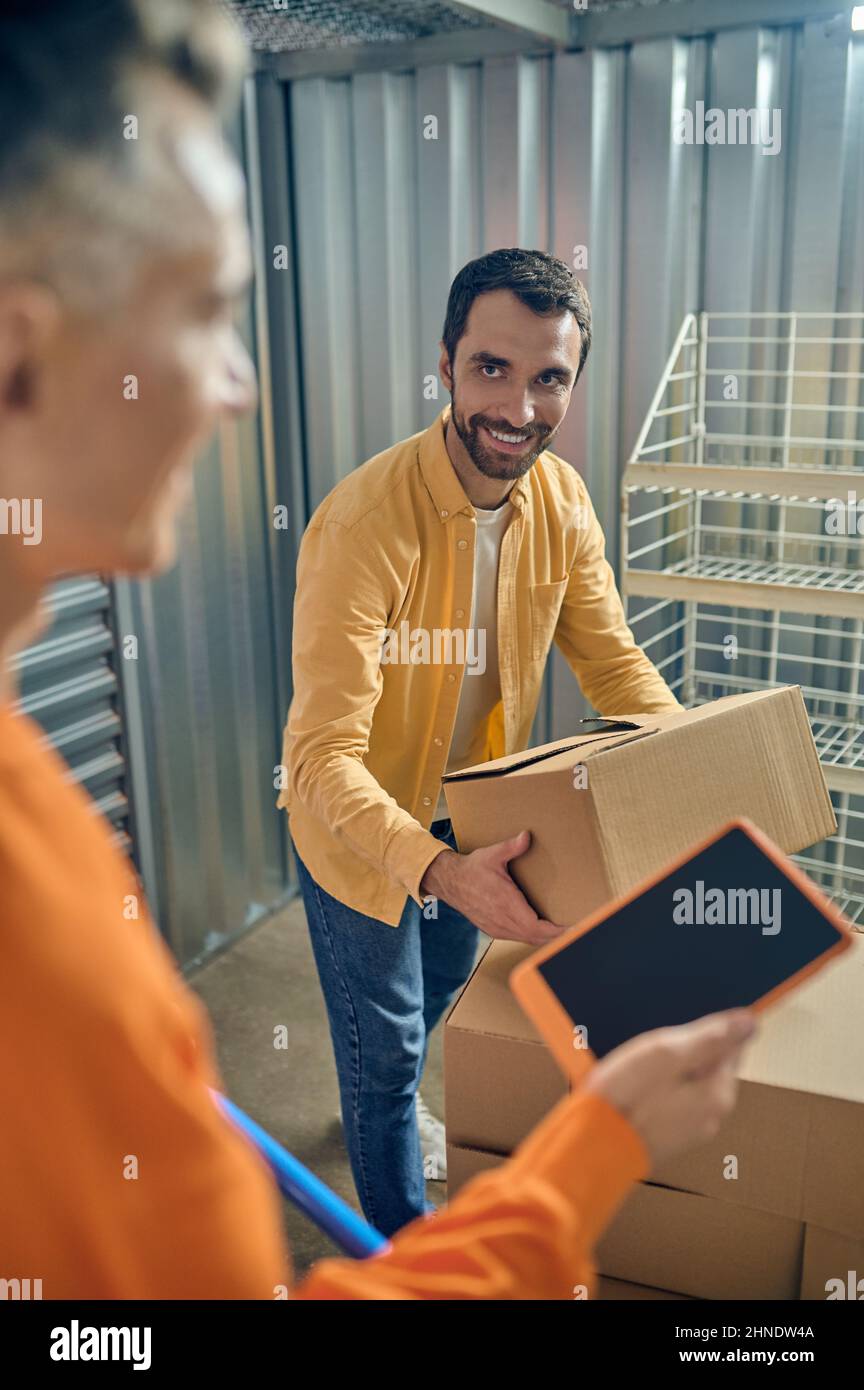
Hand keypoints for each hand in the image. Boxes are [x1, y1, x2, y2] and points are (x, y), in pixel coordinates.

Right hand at [420, 830, 567, 945]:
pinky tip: (542, 929)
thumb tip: (527, 836)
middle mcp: (502, 921)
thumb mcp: (492, 855)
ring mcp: (497, 928)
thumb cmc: (471, 869)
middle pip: (536, 937)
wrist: (449, 882)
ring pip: (527, 939)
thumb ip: (512, 846)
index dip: (556, 932)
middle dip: (556, 936)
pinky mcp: (493, 929)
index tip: (572, 928)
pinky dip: (532, 935)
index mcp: (505, 904)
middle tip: (576, 929)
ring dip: (545, 937)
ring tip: (563, 930)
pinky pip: (518, 937)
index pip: (536, 927)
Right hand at [583, 1010, 756, 1166]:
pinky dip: (660, 1087)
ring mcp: (688, 1130)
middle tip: (654, 1042)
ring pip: (690, 1084)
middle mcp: (711, 1116)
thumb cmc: (626, 1098)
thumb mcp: (667, 1053)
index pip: (732, 1048)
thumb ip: (710, 1037)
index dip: (709, 1029)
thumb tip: (750, 1022)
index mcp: (717, 1093)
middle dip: (689, 1049)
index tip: (680, 1024)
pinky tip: (635, 1084)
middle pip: (711, 1066)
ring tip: (640, 1061)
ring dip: (672, 1068)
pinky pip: (673, 1101)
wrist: (590, 1148)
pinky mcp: (666, 1137)